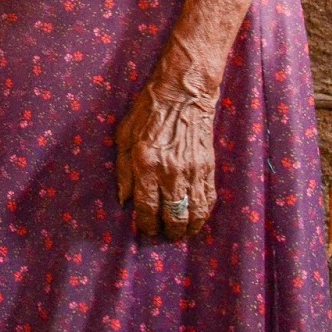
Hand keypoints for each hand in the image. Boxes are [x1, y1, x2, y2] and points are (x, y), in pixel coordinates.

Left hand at [115, 76, 218, 239]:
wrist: (182, 95)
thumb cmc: (147, 113)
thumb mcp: (123, 137)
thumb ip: (123, 171)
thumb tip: (124, 200)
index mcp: (146, 163)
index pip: (146, 206)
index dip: (146, 223)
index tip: (145, 229)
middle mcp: (170, 171)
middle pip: (172, 215)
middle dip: (167, 231)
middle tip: (163, 235)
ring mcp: (192, 171)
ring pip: (194, 212)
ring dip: (187, 227)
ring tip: (180, 234)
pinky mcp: (209, 168)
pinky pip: (208, 199)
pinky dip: (203, 214)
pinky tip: (196, 220)